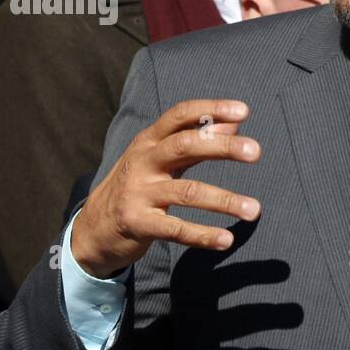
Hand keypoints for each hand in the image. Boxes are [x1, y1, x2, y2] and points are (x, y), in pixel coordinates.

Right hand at [71, 100, 261, 277]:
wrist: (93, 228)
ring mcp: (138, 193)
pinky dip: (203, 235)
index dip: (211, 109)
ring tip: (254, 210)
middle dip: (223, 146)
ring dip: (225, 201)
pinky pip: (175, 229)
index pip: (180, 115)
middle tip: (256, 151)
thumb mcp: (161, 158)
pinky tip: (226, 240)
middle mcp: (143, 162)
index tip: (243, 110)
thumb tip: (235, 121)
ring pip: (188, 193)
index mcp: (149, 141)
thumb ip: (197, 140)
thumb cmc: (138, 186)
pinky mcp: (138, 223)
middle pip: (185, 146)